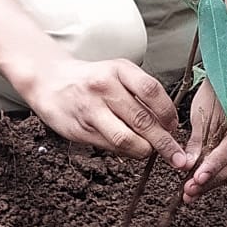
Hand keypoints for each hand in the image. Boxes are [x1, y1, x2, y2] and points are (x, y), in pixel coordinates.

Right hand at [22, 58, 187, 167]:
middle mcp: (104, 87)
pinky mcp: (80, 130)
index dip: (168, 113)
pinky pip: (110, 147)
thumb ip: (139, 93)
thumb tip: (167, 123)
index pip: (151, 91)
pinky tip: (131, 149)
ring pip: (126, 139)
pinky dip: (126, 152)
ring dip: (145, 151)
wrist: (49, 81)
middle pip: (142, 119)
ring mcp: (90, 109)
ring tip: (152, 152)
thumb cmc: (91, 79)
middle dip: (164, 143)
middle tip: (177, 157)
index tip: (174, 126)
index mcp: (118, 69)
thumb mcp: (116, 72)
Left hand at [182, 84, 226, 203]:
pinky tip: (206, 183)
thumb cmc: (218, 91)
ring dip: (215, 181)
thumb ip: (197, 141)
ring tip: (192, 191)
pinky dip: (223, 174)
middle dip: (211, 179)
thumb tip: (187, 166)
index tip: (196, 180)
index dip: (213, 166)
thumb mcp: (202, 112)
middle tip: (189, 192)